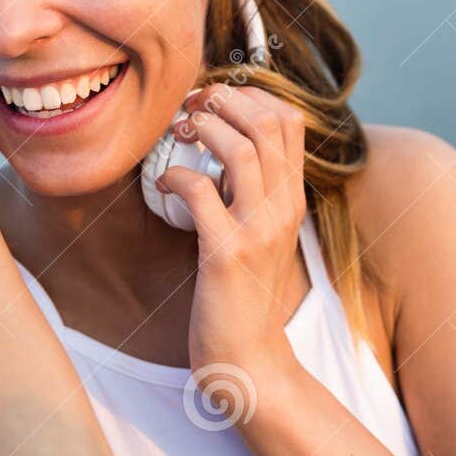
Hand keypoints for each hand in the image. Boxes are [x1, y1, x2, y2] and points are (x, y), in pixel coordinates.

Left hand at [156, 84, 308, 387]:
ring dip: (202, 128)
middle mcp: (283, 209)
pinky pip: (200, 191)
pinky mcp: (227, 254)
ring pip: (240, 148)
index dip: (249, 96)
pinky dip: (175, 176)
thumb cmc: (243, 296)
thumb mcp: (262, 236)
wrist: (249, 359)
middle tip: (190, 107)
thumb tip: (222, 147)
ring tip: (178, 133)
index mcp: (292, 200)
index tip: (213, 101)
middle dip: (223, 100)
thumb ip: (253, 193)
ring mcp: (258, 230)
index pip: (289, 120)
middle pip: (268, 122)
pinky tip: (163, 184)